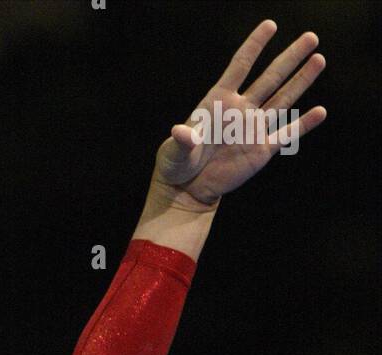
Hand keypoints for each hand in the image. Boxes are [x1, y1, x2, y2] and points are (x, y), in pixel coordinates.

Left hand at [152, 18, 326, 207]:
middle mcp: (241, 110)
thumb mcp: (175, 151)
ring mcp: (252, 129)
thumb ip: (183, 140)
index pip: (240, 66)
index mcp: (219, 100)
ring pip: (283, 100)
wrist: (188, 188)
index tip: (271, 25)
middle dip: (290, 57)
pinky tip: (320, 112)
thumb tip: (182, 133)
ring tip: (319, 59)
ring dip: (301, 81)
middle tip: (311, 37)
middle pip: (270, 78)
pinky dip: (303, 125)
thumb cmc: (177, 164)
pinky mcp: (261, 151)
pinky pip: (286, 135)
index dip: (255, 45)